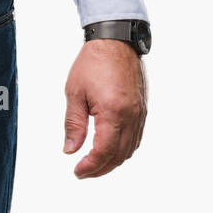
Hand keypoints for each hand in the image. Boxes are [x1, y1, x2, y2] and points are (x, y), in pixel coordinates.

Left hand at [63, 38, 147, 177]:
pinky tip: (110, 149)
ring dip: (113, 161)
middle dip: (100, 168)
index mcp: (113, 112)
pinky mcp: (142, 110)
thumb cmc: (94, 62)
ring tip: (94, 164)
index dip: (90, 166)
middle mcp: (131, 116)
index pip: (103, 151)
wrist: (115, 41)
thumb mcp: (75, 92)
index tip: (77, 171)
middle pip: (119, 156)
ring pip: (130, 150)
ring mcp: (140, 114)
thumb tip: (70, 149)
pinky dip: (123, 149)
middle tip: (83, 171)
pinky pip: (136, 138)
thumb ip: (73, 124)